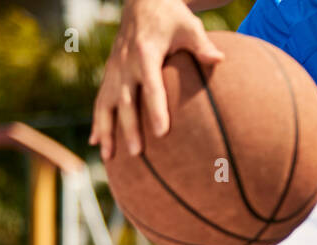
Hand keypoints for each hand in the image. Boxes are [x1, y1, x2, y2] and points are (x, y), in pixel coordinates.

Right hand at [89, 0, 223, 159]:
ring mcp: (115, 69)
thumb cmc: (171, 17)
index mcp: (145, 52)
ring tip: (109, 156)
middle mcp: (126, 63)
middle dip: (130, 127)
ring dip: (106, 130)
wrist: (143, 2)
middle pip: (126, 100)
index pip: (151, 85)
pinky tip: (97, 143)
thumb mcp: (189, 25)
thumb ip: (201, 44)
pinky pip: (101, 99)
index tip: (161, 132)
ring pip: (106, 103)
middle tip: (137, 152)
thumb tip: (219, 59)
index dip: (155, 109)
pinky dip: (98, 121)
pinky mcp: (110, 73)